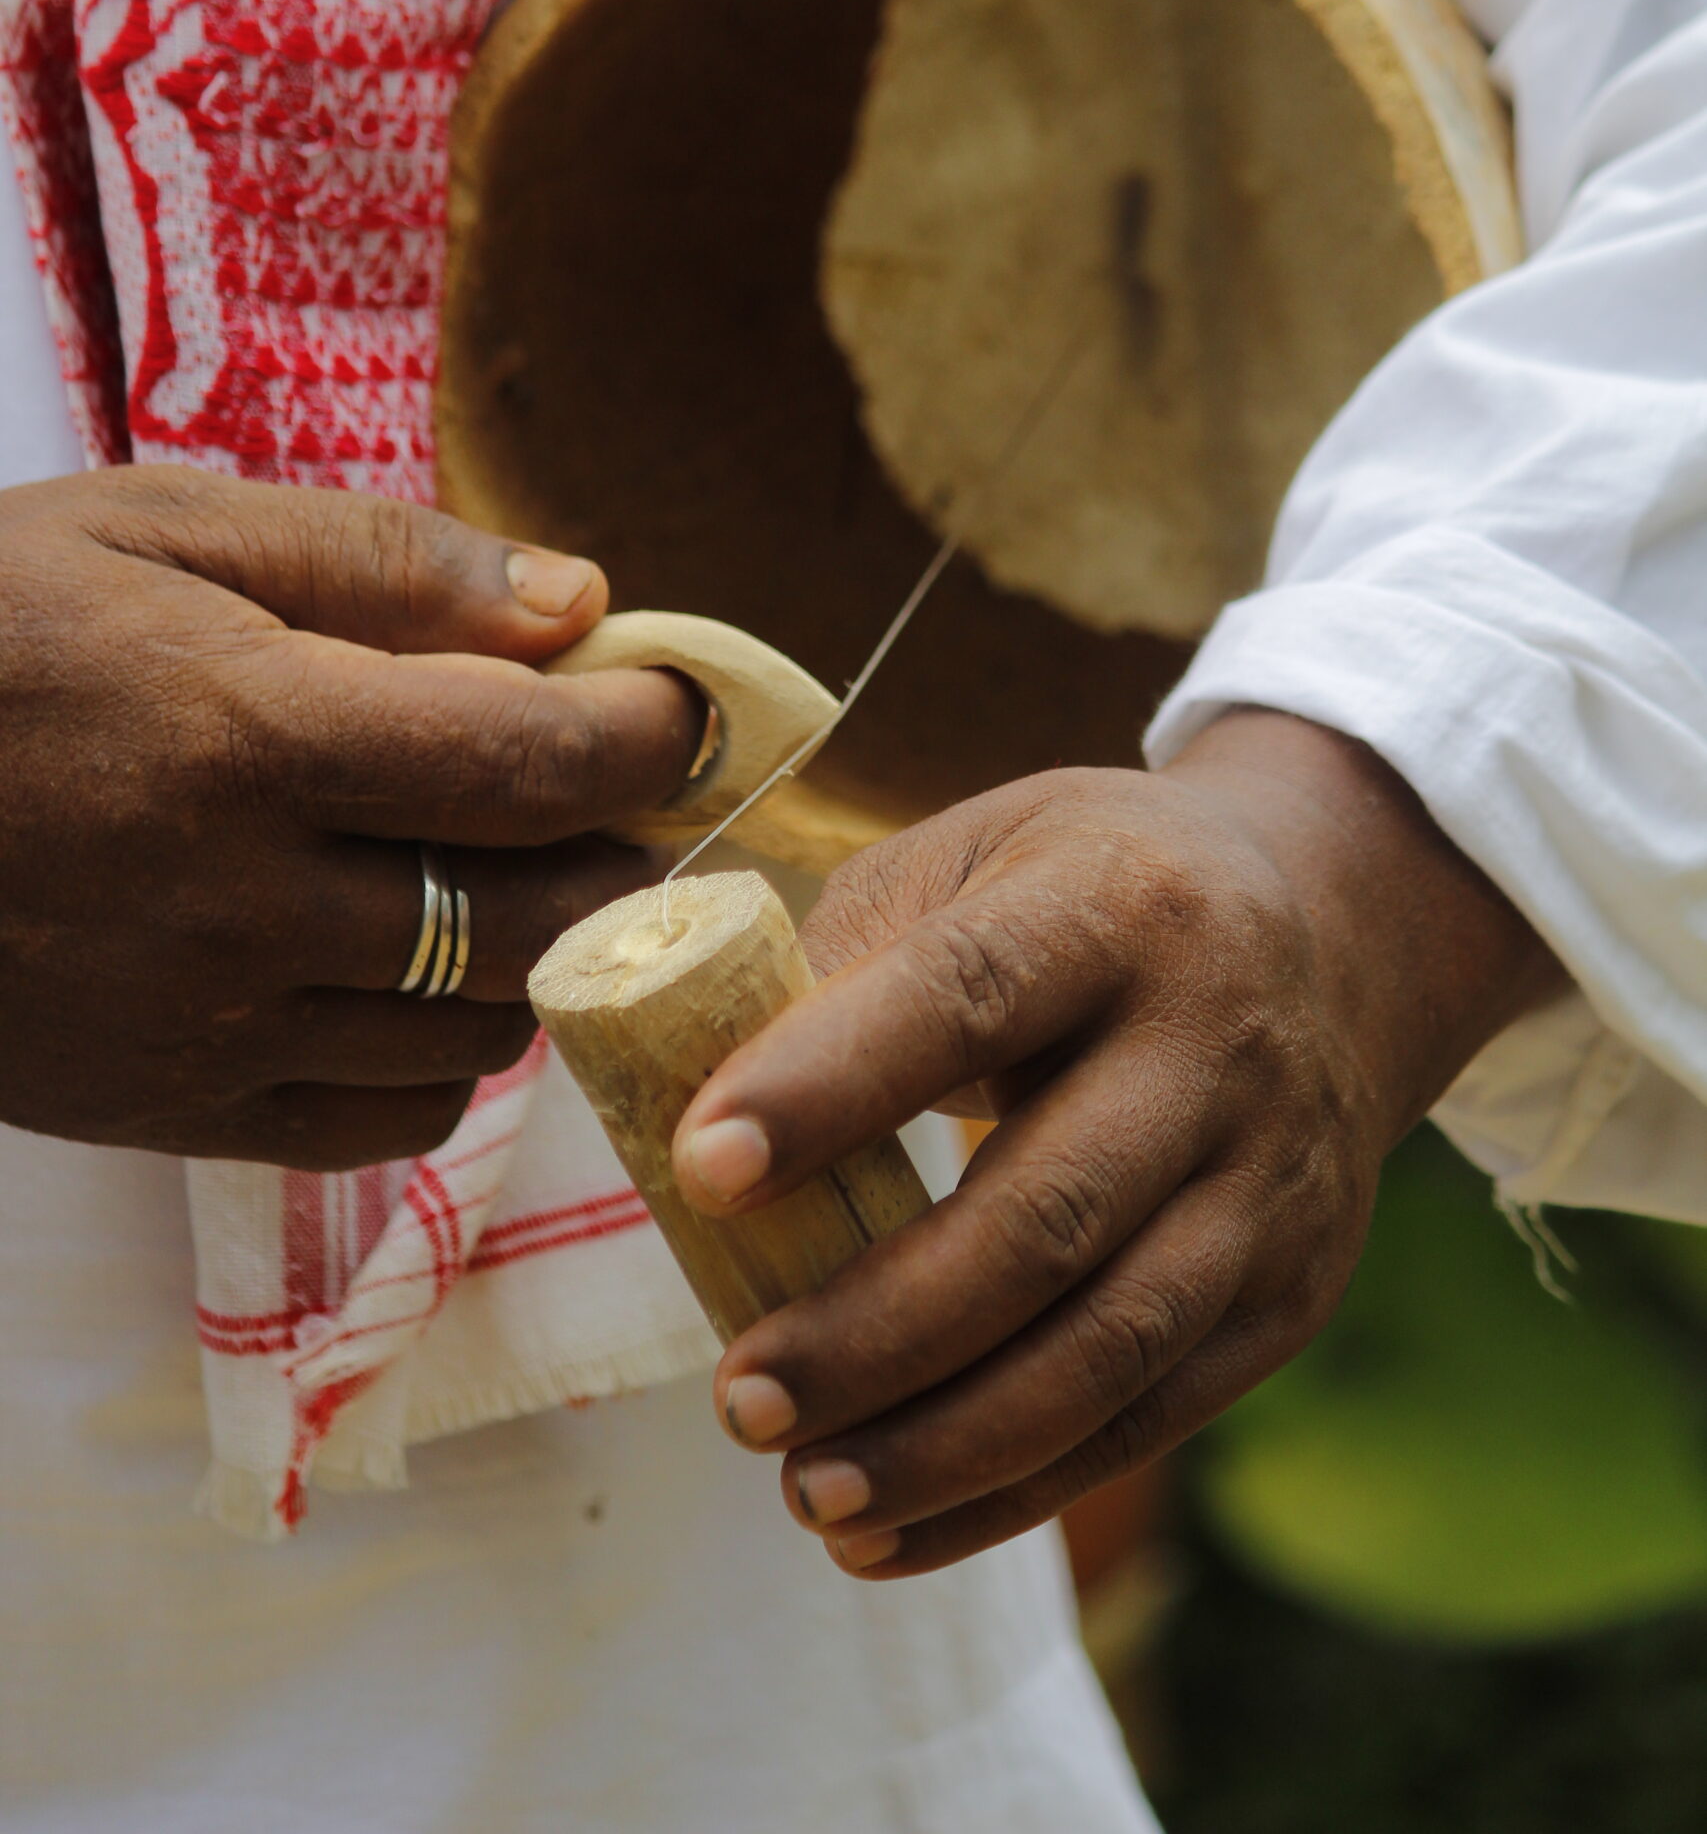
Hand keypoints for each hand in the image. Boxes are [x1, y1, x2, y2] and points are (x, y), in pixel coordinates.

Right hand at [0, 466, 700, 1167]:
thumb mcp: (158, 529)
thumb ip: (380, 563)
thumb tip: (578, 603)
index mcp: (249, 732)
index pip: (535, 762)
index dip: (651, 735)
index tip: (683, 706)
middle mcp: (241, 901)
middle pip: (538, 916)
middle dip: (626, 852)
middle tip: (626, 793)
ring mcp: (203, 1023)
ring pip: (476, 1029)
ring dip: (544, 952)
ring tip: (520, 869)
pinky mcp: (164, 1105)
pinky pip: (381, 1119)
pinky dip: (445, 1054)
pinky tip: (416, 968)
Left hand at [673, 713, 1565, 1577]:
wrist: (1331, 935)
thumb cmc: (1085, 893)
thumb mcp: (975, 857)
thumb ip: (851, 959)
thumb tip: (699, 1108)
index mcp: (1114, 903)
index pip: (966, 997)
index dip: (830, 1084)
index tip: (698, 1169)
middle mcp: (1213, 1043)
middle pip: (1048, 1212)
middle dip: (880, 1326)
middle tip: (738, 1398)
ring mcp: (1267, 1181)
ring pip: (1108, 1346)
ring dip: (943, 1442)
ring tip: (801, 1490)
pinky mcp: (1287, 1295)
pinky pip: (1145, 1419)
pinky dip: (1008, 1493)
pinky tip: (885, 1532)